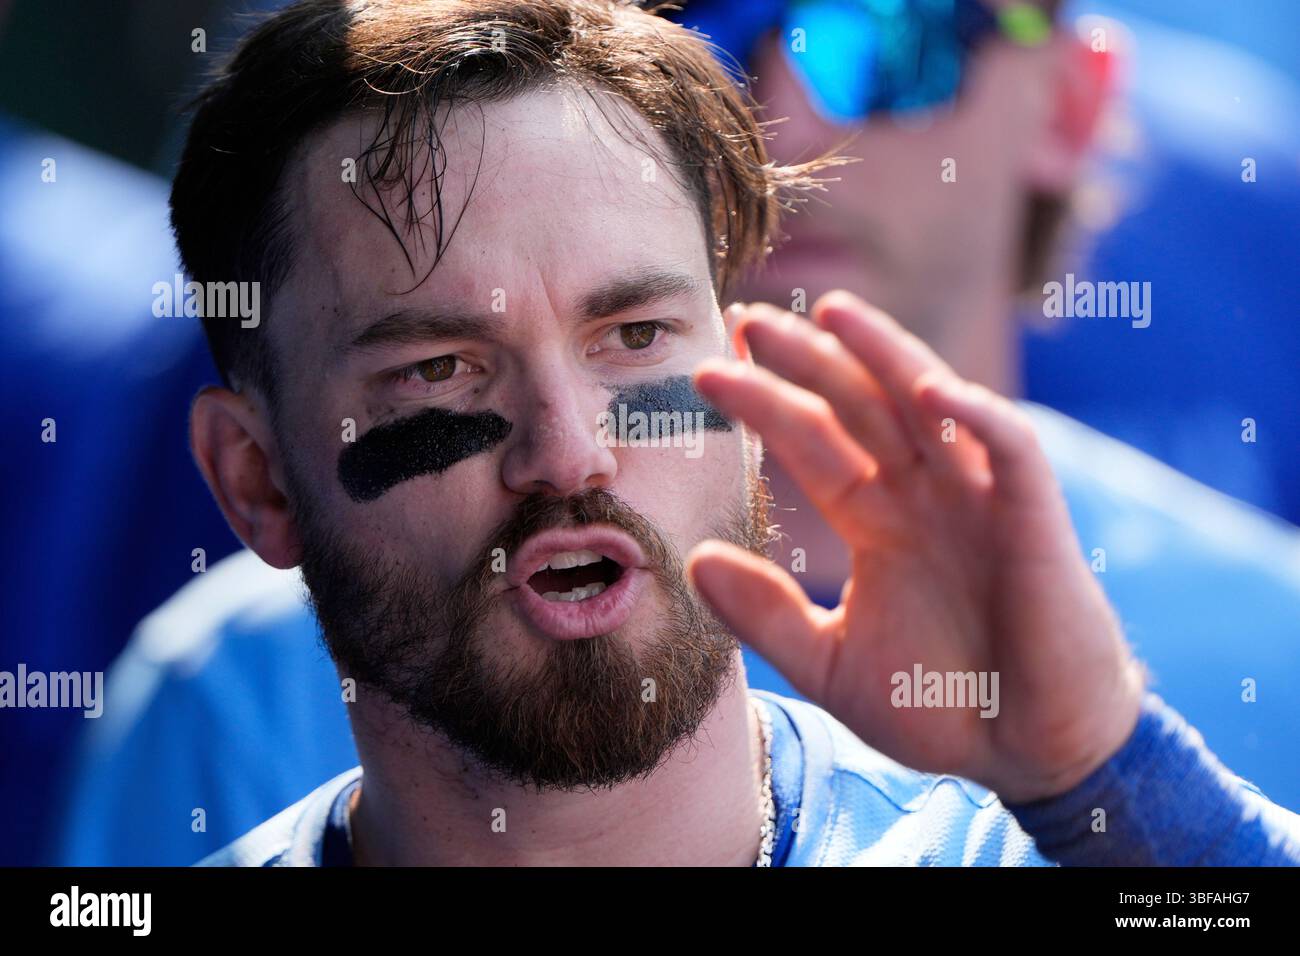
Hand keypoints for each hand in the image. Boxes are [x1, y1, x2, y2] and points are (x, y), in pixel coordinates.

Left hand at [689, 291, 1144, 802]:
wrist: (1029, 754)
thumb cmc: (942, 706)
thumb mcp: (831, 665)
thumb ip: (766, 615)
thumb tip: (693, 559)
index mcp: (876, 520)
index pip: (812, 442)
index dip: (764, 404)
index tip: (706, 377)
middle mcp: (922, 495)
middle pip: (859, 405)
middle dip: (807, 360)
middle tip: (745, 320)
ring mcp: (978, 498)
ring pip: (930, 402)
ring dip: (886, 354)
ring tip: (832, 313)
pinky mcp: (1034, 518)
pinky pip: (1009, 448)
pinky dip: (975, 416)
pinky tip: (928, 390)